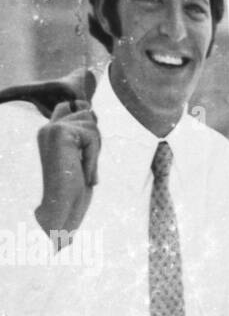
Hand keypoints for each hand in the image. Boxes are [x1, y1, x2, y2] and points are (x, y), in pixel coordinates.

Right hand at [33, 100, 99, 246]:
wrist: (60, 209)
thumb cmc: (73, 186)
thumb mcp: (80, 153)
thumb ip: (82, 131)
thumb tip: (90, 108)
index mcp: (48, 132)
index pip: (72, 106)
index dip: (86, 116)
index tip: (86, 144)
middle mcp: (46, 128)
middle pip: (87, 113)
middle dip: (94, 138)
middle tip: (84, 164)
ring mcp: (51, 129)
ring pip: (92, 124)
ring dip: (94, 149)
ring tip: (82, 169)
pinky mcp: (58, 133)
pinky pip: (91, 136)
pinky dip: (92, 156)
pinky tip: (82, 172)